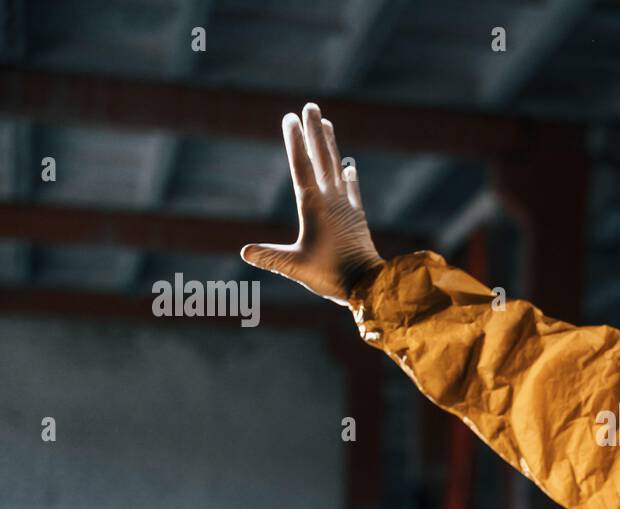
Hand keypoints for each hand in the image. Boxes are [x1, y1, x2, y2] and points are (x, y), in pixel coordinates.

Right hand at [241, 103, 383, 304]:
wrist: (369, 285)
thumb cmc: (331, 276)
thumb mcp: (295, 267)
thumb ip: (270, 257)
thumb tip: (244, 251)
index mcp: (314, 206)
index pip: (300, 166)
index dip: (294, 141)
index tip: (290, 117)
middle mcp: (332, 200)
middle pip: (321, 158)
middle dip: (314, 131)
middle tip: (311, 106)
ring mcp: (346, 206)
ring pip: (337, 168)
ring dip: (331, 145)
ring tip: (328, 123)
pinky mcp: (357, 217)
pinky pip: (352, 190)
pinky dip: (349, 176)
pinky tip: (350, 165)